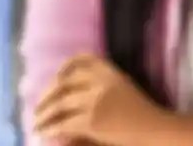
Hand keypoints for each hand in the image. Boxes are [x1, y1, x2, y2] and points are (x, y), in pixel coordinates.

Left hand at [33, 54, 166, 145]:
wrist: (156, 132)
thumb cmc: (143, 117)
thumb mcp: (124, 94)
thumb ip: (101, 90)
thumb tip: (69, 98)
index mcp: (113, 73)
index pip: (84, 59)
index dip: (65, 66)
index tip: (56, 77)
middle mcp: (103, 82)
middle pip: (64, 82)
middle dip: (46, 96)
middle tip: (38, 109)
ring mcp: (96, 100)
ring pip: (59, 104)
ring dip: (43, 116)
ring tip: (36, 124)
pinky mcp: (92, 120)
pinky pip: (62, 124)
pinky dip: (49, 129)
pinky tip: (44, 133)